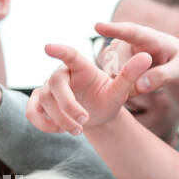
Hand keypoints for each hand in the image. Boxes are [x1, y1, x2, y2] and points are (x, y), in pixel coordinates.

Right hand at [26, 43, 151, 135]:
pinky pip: (32, 111)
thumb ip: (130, 74)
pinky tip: (59, 130)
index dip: (59, 51)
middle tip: (84, 121)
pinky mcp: (39, 103)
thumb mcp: (121, 91)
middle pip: (55, 84)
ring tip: (78, 130)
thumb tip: (146, 56)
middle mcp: (62, 75)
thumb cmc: (108, 99)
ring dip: (61, 119)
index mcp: (81, 67)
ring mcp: (47, 88)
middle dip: (68, 105)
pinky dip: (43, 124)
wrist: (97, 116)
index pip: (69, 55)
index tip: (48, 47)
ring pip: (44, 100)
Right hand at [94, 21, 178, 93]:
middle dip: (125, 77)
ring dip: (122, 82)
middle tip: (141, 88)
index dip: (114, 30)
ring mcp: (122, 49)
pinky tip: (132, 85)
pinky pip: (109, 73)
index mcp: (150, 37)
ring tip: (142, 85)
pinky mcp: (116, 59)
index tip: (97, 26)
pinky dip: (119, 84)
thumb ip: (163, 76)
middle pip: (117, 59)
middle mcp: (132, 40)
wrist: (176, 61)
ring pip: (111, 68)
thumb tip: (139, 86)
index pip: (131, 31)